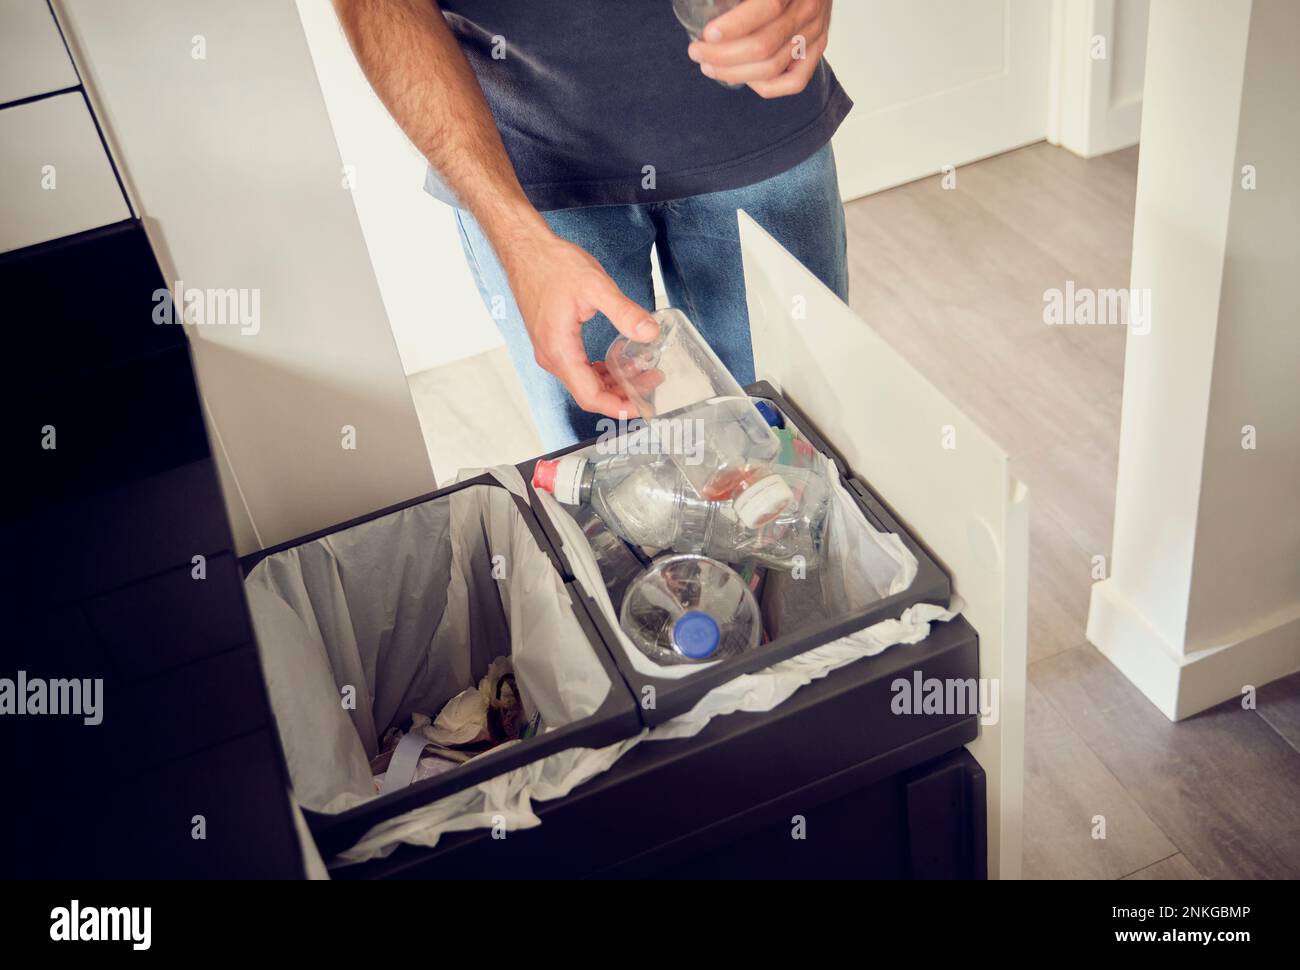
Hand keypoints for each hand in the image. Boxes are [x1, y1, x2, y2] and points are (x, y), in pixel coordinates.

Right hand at [501, 229, 658, 416]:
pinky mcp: (553, 341)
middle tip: (651, 384)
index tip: (643, 407)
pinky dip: (600, 370)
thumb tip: (649, 333)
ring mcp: (550, 350)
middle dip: (622, 394)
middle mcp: (551, 357)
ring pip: (584, 381)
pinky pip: (578, 367)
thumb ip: (624, 312)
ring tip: (642, 372)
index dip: (619, 406)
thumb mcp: (596, 286)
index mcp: (560, 350)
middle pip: (589, 393)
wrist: (526, 250)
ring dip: (612, 382)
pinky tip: (618, 361)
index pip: (590, 396)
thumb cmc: (553, 265)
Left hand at [687, 0, 831, 97]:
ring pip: (773, 68)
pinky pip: (794, 82)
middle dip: (722, 55)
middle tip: (697, 51)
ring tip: (709, 66)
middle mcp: (808, 9)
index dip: (735, 26)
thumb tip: (707, 1)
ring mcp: (815, 32)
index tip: (707, 34)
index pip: (769, 7)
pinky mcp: (817, 49)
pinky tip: (744, 78)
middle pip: (764, 46)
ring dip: (734, 73)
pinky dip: (765, 86)